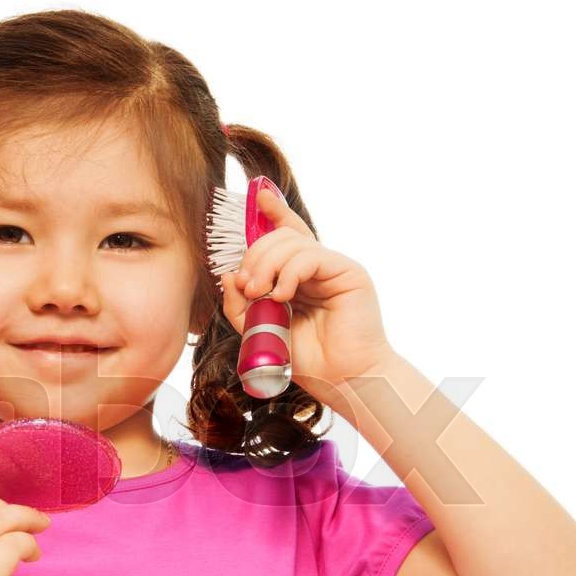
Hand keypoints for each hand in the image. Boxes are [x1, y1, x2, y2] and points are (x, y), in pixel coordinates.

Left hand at [220, 185, 397, 407]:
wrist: (341, 379)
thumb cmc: (305, 359)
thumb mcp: (258, 330)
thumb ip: (239, 304)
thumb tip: (227, 274)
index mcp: (297, 277)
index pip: (284, 235)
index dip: (272, 213)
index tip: (257, 196)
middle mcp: (315, 268)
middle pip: (278, 238)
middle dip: (254, 257)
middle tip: (247, 288)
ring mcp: (332, 267)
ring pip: (291, 243)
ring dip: (266, 266)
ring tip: (261, 295)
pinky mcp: (348, 272)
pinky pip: (310, 256)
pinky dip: (289, 272)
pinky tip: (282, 295)